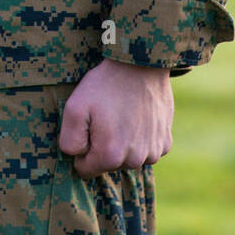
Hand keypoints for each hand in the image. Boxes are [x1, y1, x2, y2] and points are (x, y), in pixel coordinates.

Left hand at [58, 58, 173, 176]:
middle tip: (105, 116)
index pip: (85, 170)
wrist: (141, 64)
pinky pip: (146, 149)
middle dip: (102, 145)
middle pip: (108, 164)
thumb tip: (77, 158)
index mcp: (110, 155)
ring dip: (123, 143)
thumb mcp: (74, 108)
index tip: (88, 126)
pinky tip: (137, 116)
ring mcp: (153, 152)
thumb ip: (69, 142)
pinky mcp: (165, 142)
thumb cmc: (105, 85)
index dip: (82, 148)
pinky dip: (140, 137)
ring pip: (128, 158)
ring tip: (121, 114)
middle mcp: (134, 161)